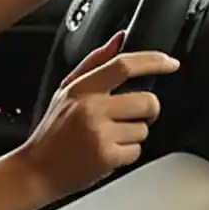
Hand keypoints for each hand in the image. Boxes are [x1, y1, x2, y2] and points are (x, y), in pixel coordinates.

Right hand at [14, 31, 179, 200]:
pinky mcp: (107, 157)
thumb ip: (95, 62)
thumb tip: (120, 39)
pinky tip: (107, 152)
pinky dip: (127, 154)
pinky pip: (136, 151)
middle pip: (147, 101)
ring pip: (144, 128)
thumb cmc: (54, 130)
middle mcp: (91, 108)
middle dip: (149, 110)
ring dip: (134, 134)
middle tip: (133, 116)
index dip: (153, 61)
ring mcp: (100, 133)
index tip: (170, 63)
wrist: (38, 169)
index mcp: (83, 88)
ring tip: (110, 137)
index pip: (124, 65)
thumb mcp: (67, 90)